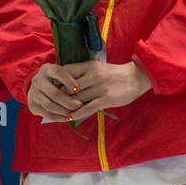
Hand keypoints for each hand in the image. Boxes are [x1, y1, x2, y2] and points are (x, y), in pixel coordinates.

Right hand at [26, 62, 86, 120]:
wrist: (40, 86)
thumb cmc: (59, 79)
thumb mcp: (64, 73)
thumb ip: (73, 77)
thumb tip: (84, 89)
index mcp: (47, 69)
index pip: (58, 73)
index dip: (69, 81)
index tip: (79, 89)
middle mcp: (38, 80)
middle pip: (54, 93)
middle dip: (68, 101)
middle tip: (79, 105)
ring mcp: (33, 93)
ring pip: (50, 105)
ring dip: (64, 111)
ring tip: (75, 113)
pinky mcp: (32, 105)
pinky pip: (46, 114)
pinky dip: (58, 117)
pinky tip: (68, 118)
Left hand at [29, 61, 151, 123]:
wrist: (135, 77)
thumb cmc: (115, 74)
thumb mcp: (97, 68)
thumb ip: (83, 75)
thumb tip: (66, 86)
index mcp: (88, 66)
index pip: (65, 73)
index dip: (56, 83)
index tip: (49, 91)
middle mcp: (92, 76)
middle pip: (68, 88)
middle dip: (58, 98)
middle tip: (50, 106)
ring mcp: (99, 88)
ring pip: (76, 99)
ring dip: (66, 108)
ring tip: (58, 114)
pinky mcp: (105, 99)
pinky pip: (87, 108)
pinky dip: (76, 114)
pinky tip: (70, 118)